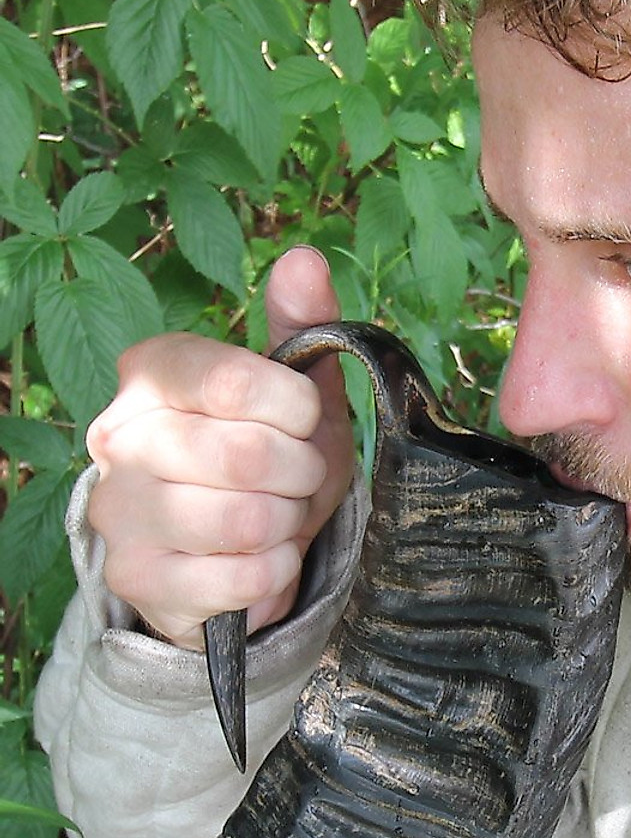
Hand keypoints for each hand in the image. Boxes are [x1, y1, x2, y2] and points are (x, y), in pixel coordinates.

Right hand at [85, 247, 354, 648]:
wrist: (233, 553)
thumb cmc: (271, 461)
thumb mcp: (297, 395)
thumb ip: (302, 325)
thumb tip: (305, 259)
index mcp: (154, 374)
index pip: (233, 381)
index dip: (296, 410)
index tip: (305, 422)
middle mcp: (119, 435)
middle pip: (248, 455)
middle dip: (302, 474)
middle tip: (296, 479)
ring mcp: (118, 510)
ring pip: (246, 520)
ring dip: (287, 524)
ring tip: (276, 517)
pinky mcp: (134, 578)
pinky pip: (244, 578)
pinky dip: (275, 572)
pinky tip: (261, 559)